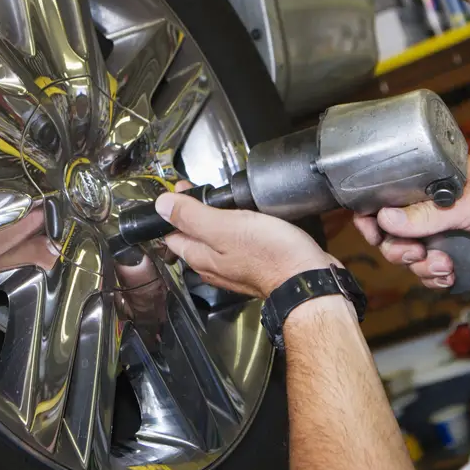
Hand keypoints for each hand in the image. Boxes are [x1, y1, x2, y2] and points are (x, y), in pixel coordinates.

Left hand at [156, 185, 337, 298]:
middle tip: (202, 191)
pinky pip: (238, 245)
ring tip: (226, 201)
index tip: (183, 189)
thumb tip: (162, 205)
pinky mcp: (256, 266)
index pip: (171, 234)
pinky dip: (238, 230)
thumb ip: (193, 216)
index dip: (172, 210)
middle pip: (193, 237)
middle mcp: (213, 266)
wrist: (307, 279)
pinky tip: (249, 220)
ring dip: (216, 221)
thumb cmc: (269, 254)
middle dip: (193, 214)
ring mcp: (234, 268)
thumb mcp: (225, 227)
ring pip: (216, 241)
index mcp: (200, 256)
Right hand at [354, 156, 469, 288]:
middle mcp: (432, 204)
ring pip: (410, 254)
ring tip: (443, 265)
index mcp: (431, 180)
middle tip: (415, 253)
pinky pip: (430, 268)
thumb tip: (385, 218)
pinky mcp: (455, 250)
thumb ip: (426, 214)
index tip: (372, 230)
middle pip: (393, 231)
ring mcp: (443, 228)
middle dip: (399, 248)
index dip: (373, 214)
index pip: (387, 194)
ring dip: (421, 265)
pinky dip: (435, 276)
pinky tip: (450, 274)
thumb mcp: (468, 203)